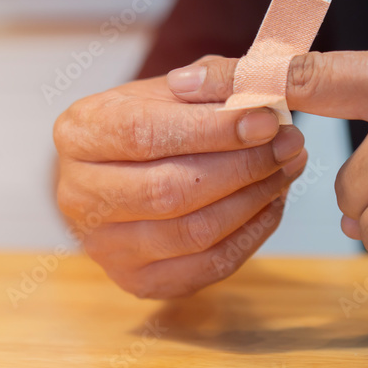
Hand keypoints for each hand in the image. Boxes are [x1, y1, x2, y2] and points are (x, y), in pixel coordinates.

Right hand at [53, 59, 307, 297]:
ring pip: (193, 233)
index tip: (265, 121)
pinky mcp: (138, 281)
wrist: (115, 175)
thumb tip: (255, 96)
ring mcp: (105, 247)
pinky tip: (271, 203)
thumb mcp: (166, 90)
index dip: (211, 129)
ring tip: (287, 169)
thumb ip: (210, 85)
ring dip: (254, 200)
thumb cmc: (145, 126)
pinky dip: (250, 235)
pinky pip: (208, 266)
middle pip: (169, 190)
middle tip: (290, 145)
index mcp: (78, 135)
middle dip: (242, 167)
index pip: (144, 134)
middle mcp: (78, 196)